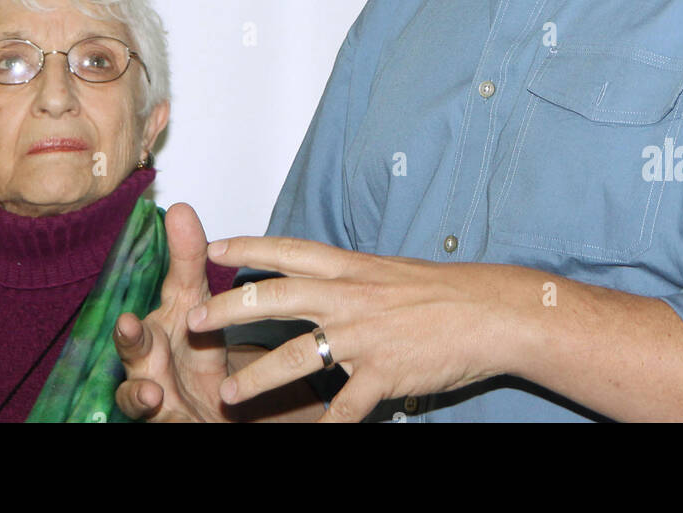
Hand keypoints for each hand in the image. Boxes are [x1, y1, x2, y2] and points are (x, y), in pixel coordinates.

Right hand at [113, 203, 230, 421]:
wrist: (206, 405)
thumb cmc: (192, 348)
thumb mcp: (197, 303)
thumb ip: (189, 259)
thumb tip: (179, 207)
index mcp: (155, 325)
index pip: (159, 302)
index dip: (144, 310)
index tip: (135, 304)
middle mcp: (144, 359)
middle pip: (131, 351)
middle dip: (128, 342)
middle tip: (128, 327)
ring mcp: (150, 393)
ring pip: (134, 397)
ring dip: (138, 394)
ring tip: (149, 392)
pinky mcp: (166, 421)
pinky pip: (164, 424)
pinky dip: (166, 422)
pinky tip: (170, 417)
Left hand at [187, 236, 538, 422]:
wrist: (489, 310)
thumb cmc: (443, 291)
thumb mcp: (388, 272)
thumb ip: (350, 278)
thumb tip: (319, 276)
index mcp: (351, 268)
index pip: (288, 251)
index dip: (247, 246)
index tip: (212, 245)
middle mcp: (349, 297)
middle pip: (276, 298)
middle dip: (230, 309)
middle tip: (194, 320)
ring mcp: (363, 336)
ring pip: (298, 356)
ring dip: (258, 379)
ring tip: (228, 397)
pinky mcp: (382, 372)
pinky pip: (345, 407)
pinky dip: (326, 427)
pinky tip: (309, 438)